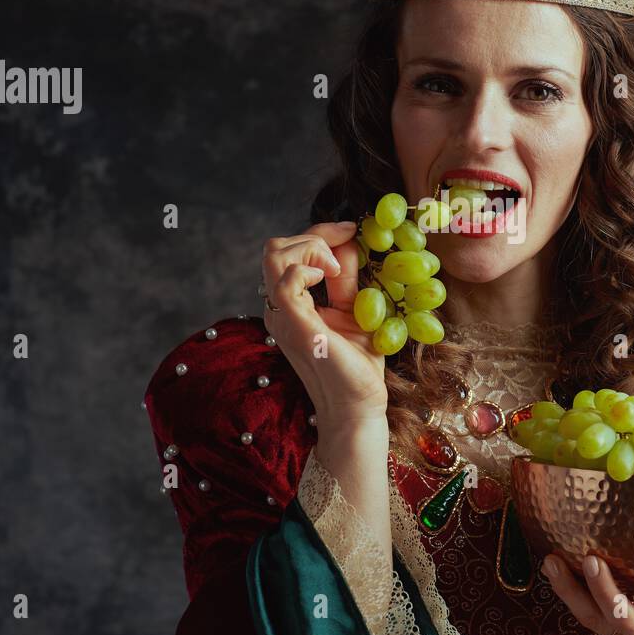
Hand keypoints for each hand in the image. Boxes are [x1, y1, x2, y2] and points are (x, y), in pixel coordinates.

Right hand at [260, 221, 387, 429]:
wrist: (359, 405)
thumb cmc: (358, 364)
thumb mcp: (356, 309)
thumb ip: (346, 278)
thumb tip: (348, 242)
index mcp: (290, 304)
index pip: (288, 252)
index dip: (320, 231)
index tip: (352, 228)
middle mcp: (279, 308)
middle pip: (275, 248)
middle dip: (315, 233)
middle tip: (348, 242)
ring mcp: (282, 317)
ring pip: (274, 256)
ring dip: (312, 248)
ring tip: (338, 268)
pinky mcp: (294, 325)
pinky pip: (285, 281)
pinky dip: (309, 268)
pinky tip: (331, 279)